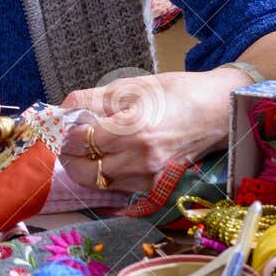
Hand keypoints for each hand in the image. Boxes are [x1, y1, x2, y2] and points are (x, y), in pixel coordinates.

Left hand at [61, 68, 246, 194]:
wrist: (217, 111)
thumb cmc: (174, 93)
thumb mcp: (128, 87)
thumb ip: (88, 100)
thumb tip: (58, 111)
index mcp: (132, 130)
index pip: (78, 141)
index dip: (62, 134)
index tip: (59, 126)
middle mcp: (140, 160)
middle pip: (82, 172)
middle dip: (68, 157)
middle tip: (66, 141)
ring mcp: (148, 178)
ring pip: (97, 183)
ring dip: (84, 168)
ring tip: (87, 148)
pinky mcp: (155, 187)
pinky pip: (117, 188)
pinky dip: (104, 175)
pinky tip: (106, 158)